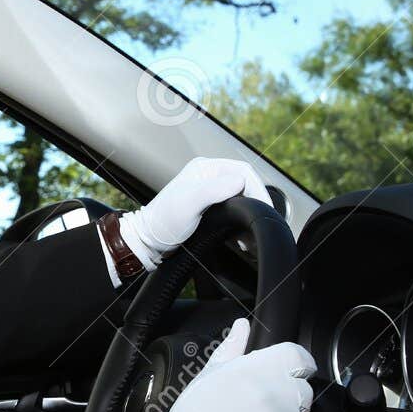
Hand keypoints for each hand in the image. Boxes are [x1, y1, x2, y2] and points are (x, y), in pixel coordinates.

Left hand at [123, 157, 272, 267]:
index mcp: (205, 168)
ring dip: (250, 211)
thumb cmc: (163, 223)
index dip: (257, 188)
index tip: (264, 207)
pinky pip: (234, 208)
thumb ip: (214, 189)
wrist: (148, 242)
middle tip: (262, 220)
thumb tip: (240, 181)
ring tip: (251, 231)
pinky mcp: (210, 207)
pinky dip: (241, 220)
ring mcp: (209, 191)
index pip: (243, 170)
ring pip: (241, 196)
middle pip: (245, 183)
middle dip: (257, 201)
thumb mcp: (189, 203)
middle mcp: (208, 176)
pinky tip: (241, 235)